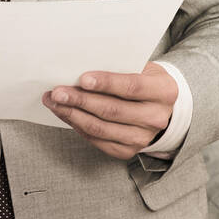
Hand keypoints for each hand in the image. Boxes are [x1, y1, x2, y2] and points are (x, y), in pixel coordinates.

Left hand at [43, 61, 176, 160]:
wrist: (160, 108)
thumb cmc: (146, 81)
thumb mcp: (143, 67)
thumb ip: (120, 68)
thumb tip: (82, 69)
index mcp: (163, 91)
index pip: (132, 87)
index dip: (106, 83)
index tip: (83, 79)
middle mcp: (156, 117)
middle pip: (112, 110)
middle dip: (80, 100)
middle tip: (57, 92)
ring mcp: (142, 138)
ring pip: (101, 128)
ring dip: (73, 115)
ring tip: (54, 103)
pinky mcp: (128, 151)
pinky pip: (97, 140)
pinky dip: (78, 126)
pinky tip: (66, 114)